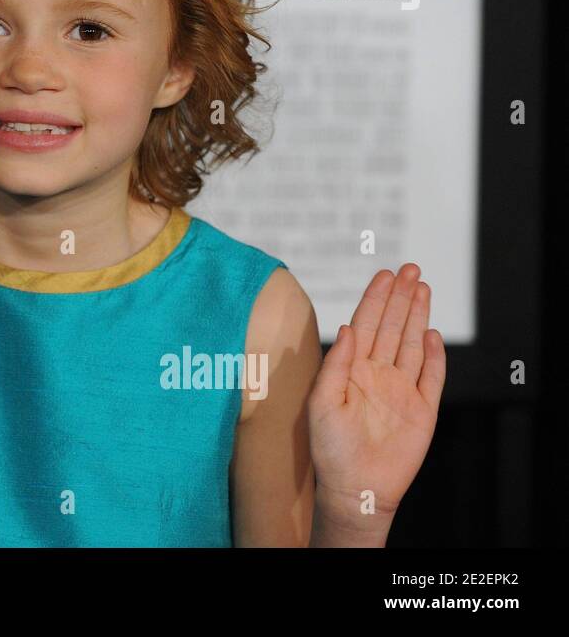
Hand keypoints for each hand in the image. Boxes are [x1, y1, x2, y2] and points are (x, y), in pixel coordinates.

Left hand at [307, 264, 445, 527]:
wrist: (355, 487)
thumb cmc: (330, 448)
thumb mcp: (322, 402)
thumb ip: (335, 364)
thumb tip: (347, 327)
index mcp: (352, 369)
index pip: (366, 325)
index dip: (375, 299)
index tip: (385, 274)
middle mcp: (377, 374)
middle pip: (392, 328)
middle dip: (401, 298)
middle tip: (410, 269)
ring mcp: (401, 390)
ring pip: (412, 344)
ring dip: (417, 316)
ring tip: (422, 288)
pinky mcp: (422, 410)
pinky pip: (431, 378)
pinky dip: (434, 356)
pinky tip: (432, 333)